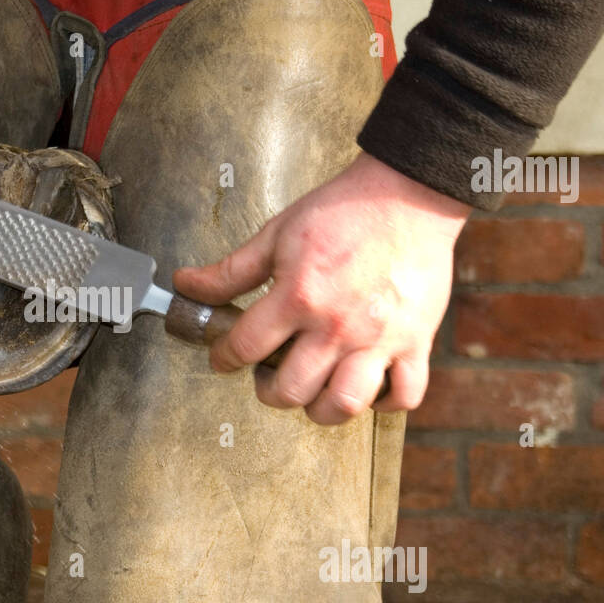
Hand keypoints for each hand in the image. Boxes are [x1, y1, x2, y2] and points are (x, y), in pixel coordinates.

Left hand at [173, 152, 469, 424]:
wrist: (409, 193)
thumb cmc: (344, 210)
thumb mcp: (277, 234)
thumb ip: (231, 271)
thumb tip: (186, 284)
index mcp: (299, 296)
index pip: (245, 347)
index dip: (224, 358)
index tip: (223, 359)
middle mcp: (338, 326)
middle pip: (291, 390)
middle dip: (268, 391)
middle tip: (267, 376)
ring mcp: (380, 339)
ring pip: (344, 405)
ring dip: (321, 408)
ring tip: (314, 390)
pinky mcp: (417, 341)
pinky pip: (405, 395)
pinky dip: (384, 402)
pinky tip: (366, 387)